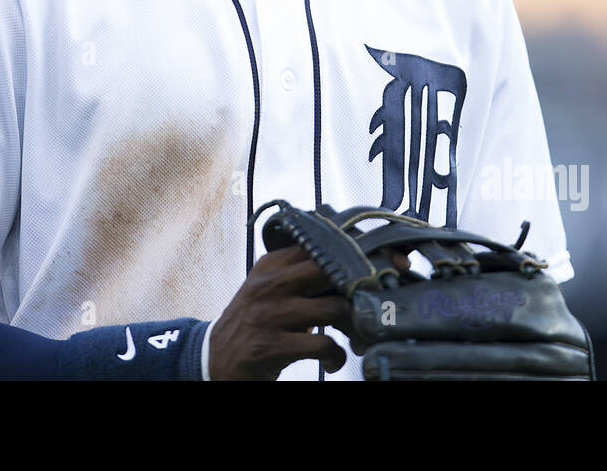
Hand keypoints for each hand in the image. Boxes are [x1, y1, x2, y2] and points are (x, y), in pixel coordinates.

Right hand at [207, 245, 415, 378]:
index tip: (391, 265)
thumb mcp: (271, 288)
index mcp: (274, 263)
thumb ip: (303, 274)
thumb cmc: (255, 321)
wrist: (215, 357)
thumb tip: (357, 265)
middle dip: (364, 286)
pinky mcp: (270, 345)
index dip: (362, 253)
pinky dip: (336, 355)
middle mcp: (271, 282)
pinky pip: (323, 344)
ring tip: (355, 340)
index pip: (324, 245)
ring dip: (354, 329)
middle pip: (333, 270)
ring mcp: (270, 314)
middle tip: (375, 304)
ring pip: (335, 309)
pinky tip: (332, 361)